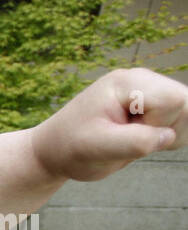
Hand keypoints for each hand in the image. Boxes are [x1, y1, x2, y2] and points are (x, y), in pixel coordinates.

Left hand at [30, 68, 186, 182]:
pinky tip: (139, 138)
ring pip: (186, 112)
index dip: (157, 123)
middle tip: (127, 138)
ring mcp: (149, 91)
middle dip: (165, 128)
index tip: (125, 132)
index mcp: (127, 83)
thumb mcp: (97, 148)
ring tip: (129, 138)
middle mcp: (142, 80)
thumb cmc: (70, 147)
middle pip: (185, 103)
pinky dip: (167, 136)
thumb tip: (169, 136)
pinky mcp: (153, 105)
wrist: (55, 149)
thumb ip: (135, 142)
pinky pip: (181, 120)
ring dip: (166, 134)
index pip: (173, 99)